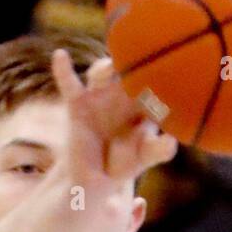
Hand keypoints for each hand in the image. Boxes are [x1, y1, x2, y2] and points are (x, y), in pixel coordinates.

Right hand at [51, 49, 178, 194]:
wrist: (94, 176)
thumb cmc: (126, 163)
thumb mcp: (144, 157)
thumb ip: (159, 150)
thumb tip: (172, 142)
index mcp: (144, 102)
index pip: (155, 82)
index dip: (161, 73)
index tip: (168, 70)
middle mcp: (122, 93)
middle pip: (128, 68)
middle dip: (133, 59)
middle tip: (142, 57)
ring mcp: (100, 96)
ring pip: (103, 72)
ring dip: (106, 67)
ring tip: (111, 68)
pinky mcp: (78, 104)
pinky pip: (70, 84)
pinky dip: (63, 70)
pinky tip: (60, 55)